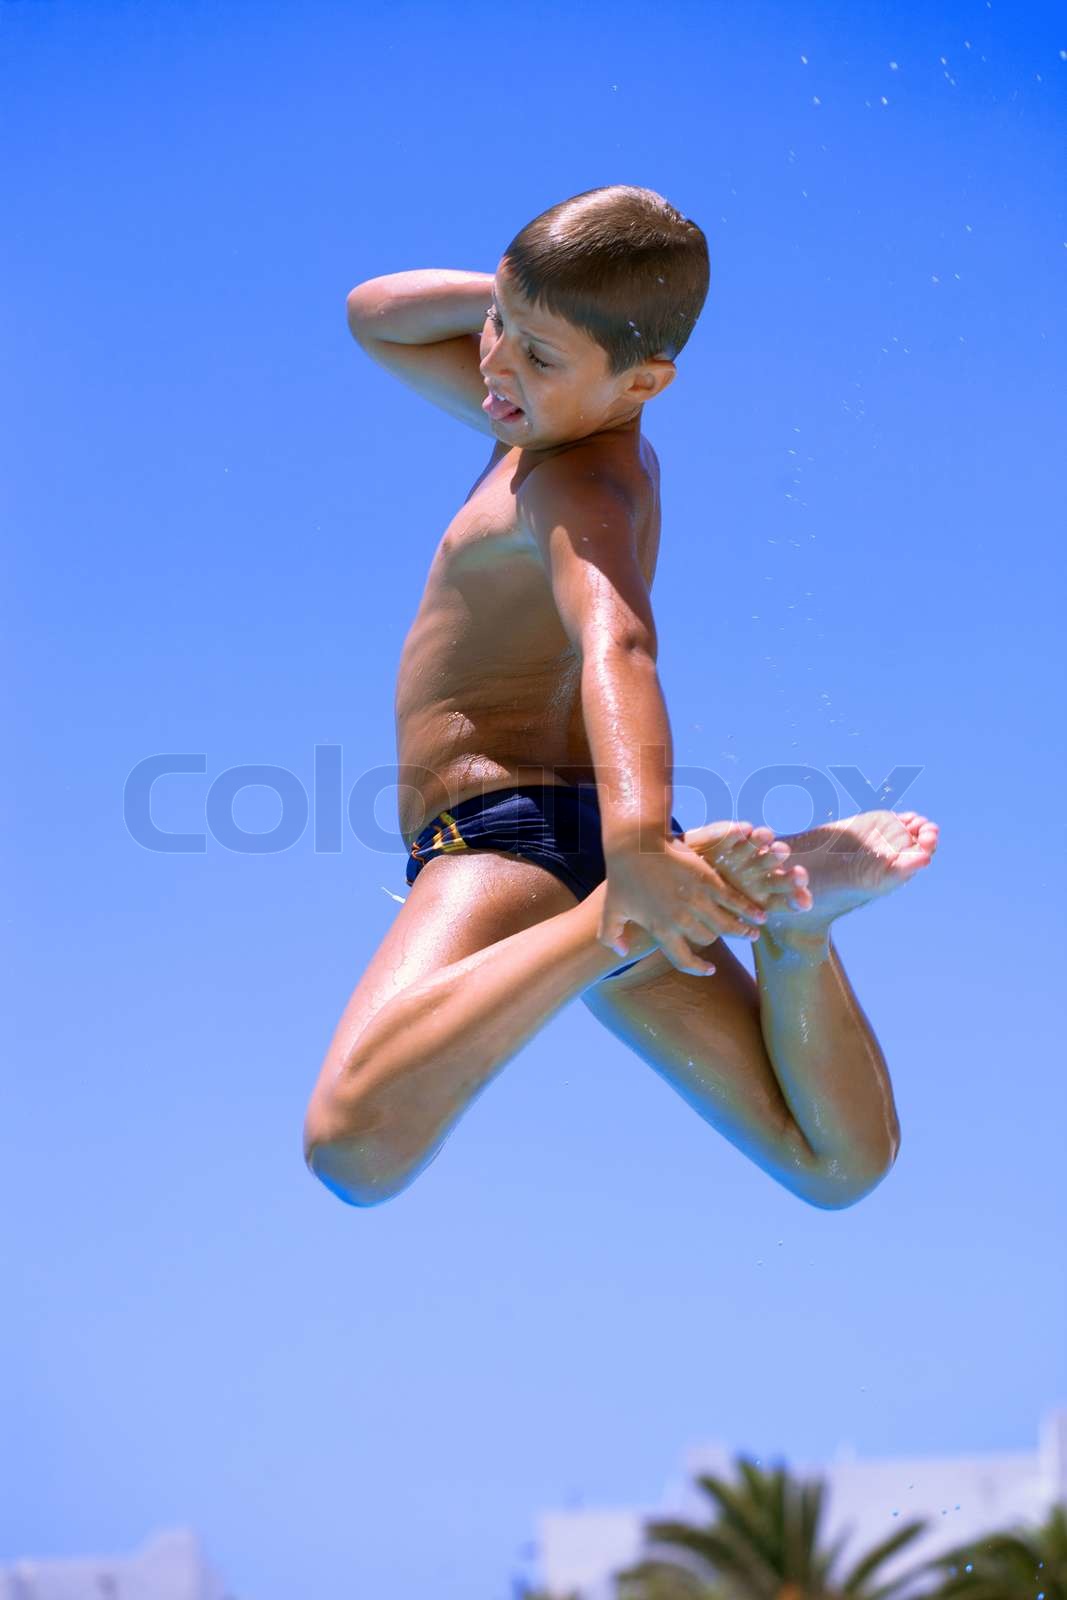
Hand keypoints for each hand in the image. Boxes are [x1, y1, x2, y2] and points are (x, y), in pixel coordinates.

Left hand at [599, 831, 767, 975]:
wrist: (635, 845)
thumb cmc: (621, 876)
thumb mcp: (611, 909)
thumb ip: (611, 934)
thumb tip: (621, 953)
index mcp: (661, 930)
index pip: (682, 959)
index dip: (696, 967)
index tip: (708, 969)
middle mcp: (682, 920)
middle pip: (708, 939)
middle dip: (719, 940)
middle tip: (733, 938)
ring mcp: (697, 901)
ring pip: (727, 924)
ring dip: (744, 931)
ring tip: (754, 934)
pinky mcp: (709, 881)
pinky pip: (733, 901)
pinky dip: (749, 909)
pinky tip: (760, 914)